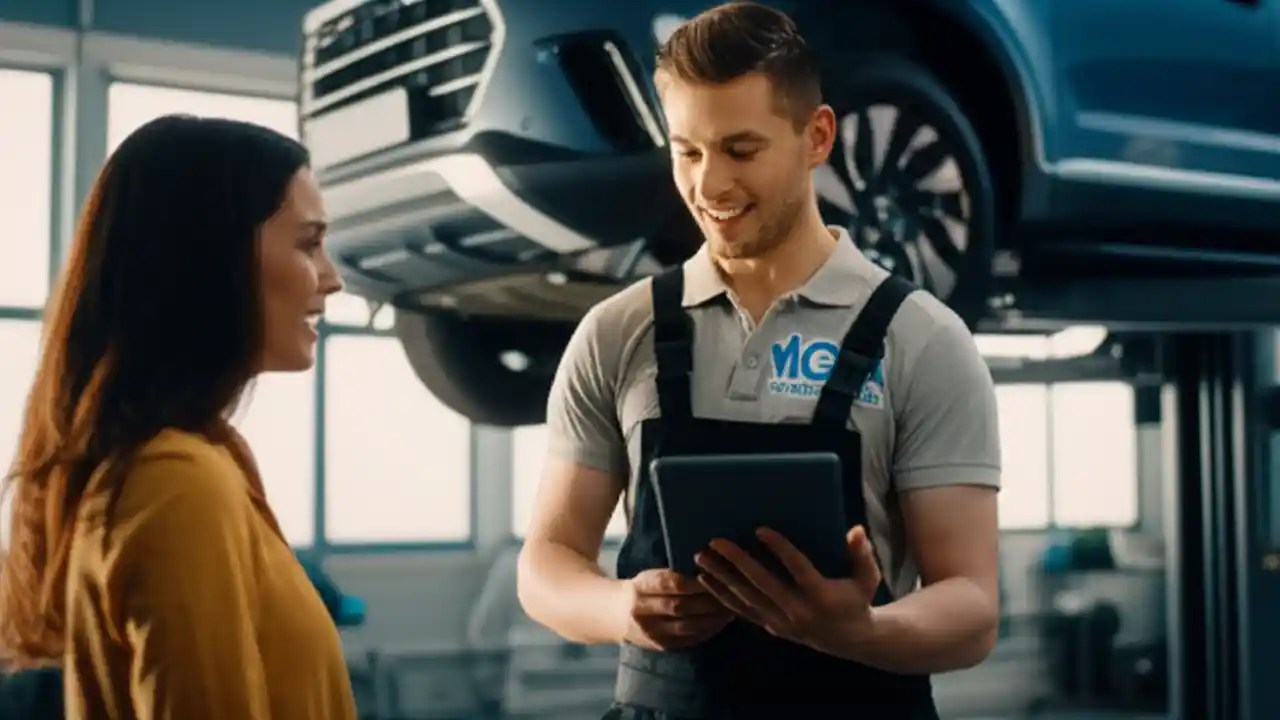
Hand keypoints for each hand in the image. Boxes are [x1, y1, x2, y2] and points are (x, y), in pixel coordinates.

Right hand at [619, 568, 733, 651]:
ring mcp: (650, 631)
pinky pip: (687, 640)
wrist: (614, 615)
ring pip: (686, 626)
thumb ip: (671, 574)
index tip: (714, 576)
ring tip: (730, 609)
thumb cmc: (641, 589)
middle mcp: (642, 610)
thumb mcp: (648, 575)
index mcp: (641, 586)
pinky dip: (706, 632)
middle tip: (730, 594)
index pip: (669, 584)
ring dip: (712, 619)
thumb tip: (708, 566)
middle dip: (708, 601)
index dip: (694, 582)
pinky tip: (720, 623)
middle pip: (679, 606)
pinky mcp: (659, 646)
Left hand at [694, 525, 880, 655]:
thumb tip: (855, 530)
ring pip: (746, 598)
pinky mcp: (770, 626)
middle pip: (762, 583)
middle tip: (716, 541)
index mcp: (820, 595)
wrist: (849, 640)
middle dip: (737, 561)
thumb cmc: (856, 599)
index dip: (779, 549)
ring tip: (702, 557)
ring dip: (721, 577)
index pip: (797, 569)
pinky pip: (741, 610)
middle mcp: (798, 610)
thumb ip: (862, 554)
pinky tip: (704, 579)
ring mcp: (781, 620)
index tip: (760, 529)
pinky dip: (721, 596)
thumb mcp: (867, 577)